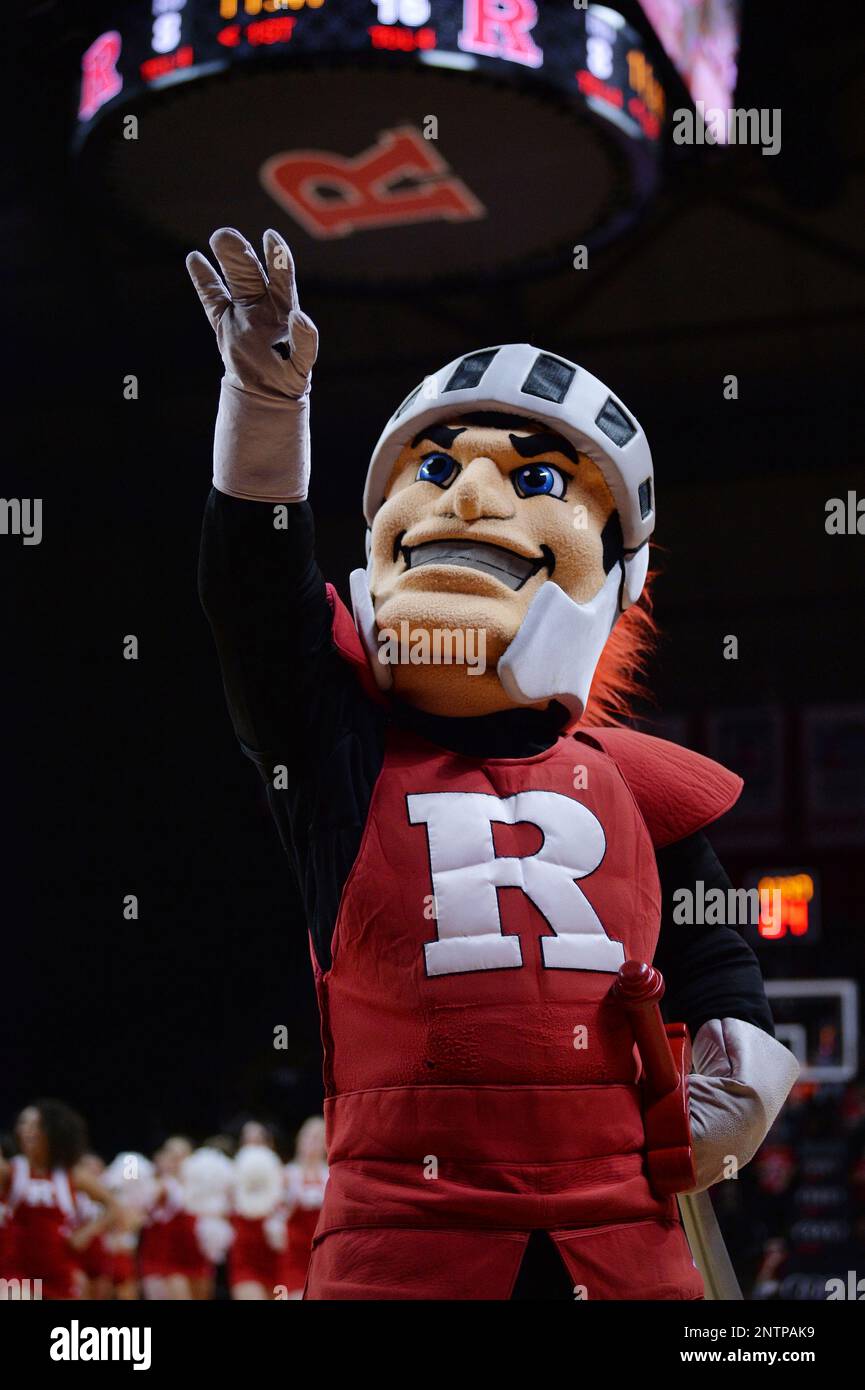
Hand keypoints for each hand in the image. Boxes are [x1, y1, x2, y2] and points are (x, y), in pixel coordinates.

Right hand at [186, 228, 317, 400]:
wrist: (266, 391)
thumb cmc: (290, 374)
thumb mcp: (302, 362)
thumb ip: (305, 342)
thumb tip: (301, 317)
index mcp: (284, 309)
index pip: (282, 278)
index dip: (277, 257)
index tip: (270, 237)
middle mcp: (262, 304)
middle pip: (251, 274)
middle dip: (241, 253)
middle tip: (227, 235)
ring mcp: (241, 312)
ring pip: (233, 281)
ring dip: (227, 259)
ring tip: (219, 237)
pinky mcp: (223, 323)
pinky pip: (212, 298)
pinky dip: (204, 280)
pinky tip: (194, 258)